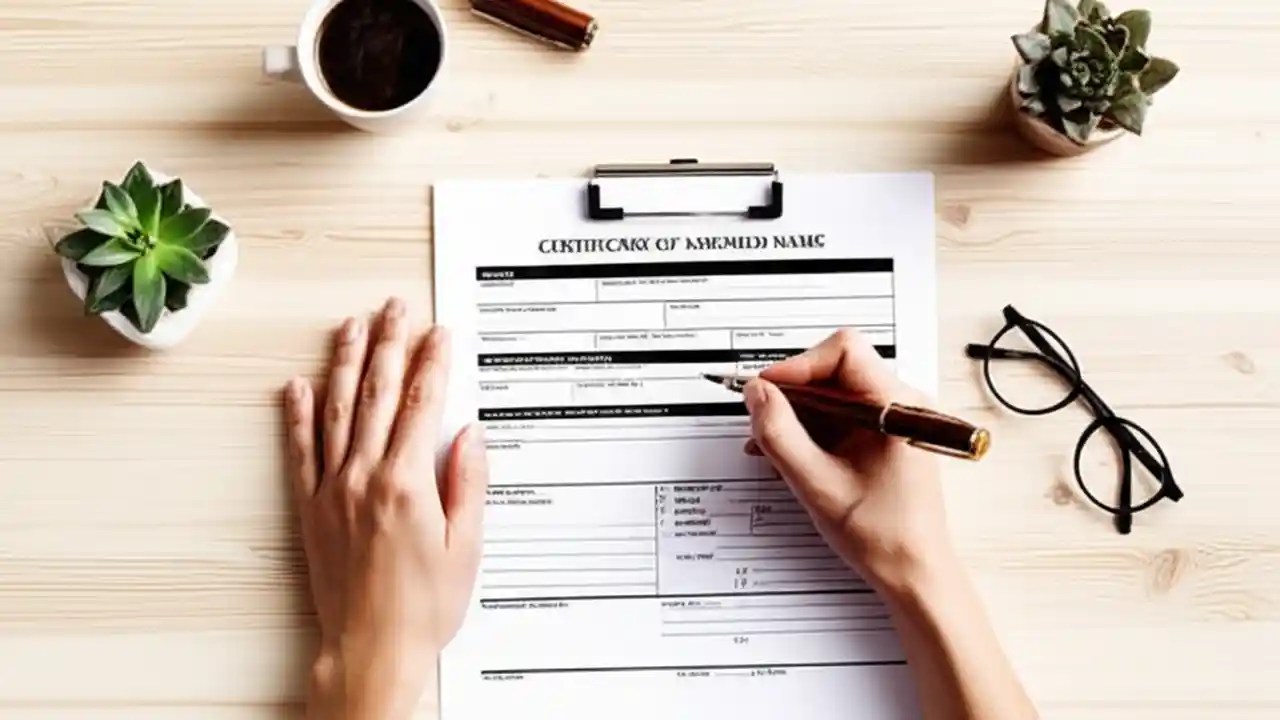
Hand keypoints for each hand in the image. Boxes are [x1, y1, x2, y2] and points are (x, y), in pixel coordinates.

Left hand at [282, 298, 488, 719]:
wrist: (371, 648)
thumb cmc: (421, 608)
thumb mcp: (466, 546)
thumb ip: (468, 484)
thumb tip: (469, 438)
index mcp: (406, 483)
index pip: (422, 404)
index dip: (432, 362)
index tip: (438, 335)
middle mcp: (364, 478)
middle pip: (377, 394)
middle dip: (388, 344)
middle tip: (394, 310)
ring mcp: (333, 491)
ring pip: (335, 410)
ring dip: (343, 363)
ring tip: (350, 328)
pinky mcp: (311, 510)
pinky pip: (300, 452)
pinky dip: (296, 416)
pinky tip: (295, 388)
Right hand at [743, 329, 955, 594]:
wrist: (913, 571)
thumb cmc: (884, 535)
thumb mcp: (816, 484)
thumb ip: (780, 434)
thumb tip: (757, 394)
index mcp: (896, 407)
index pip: (843, 351)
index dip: (797, 365)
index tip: (767, 390)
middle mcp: (900, 404)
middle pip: (833, 370)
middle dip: (791, 394)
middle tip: (761, 420)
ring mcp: (893, 419)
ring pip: (833, 395)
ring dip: (797, 416)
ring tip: (770, 446)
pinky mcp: (884, 435)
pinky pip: (840, 416)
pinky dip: (811, 431)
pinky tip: (789, 455)